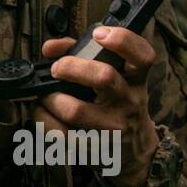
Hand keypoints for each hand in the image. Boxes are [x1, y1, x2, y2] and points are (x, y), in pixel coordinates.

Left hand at [35, 26, 158, 186]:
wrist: (135, 152)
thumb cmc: (116, 105)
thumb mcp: (115, 79)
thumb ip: (82, 55)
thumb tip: (50, 47)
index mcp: (134, 80)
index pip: (142, 56)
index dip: (123, 40)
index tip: (99, 34)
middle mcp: (129, 102)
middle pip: (104, 77)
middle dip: (72, 67)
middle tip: (57, 69)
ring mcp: (114, 127)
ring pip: (75, 110)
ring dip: (51, 99)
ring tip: (47, 97)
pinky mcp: (96, 149)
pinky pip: (60, 134)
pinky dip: (44, 121)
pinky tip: (45, 115)